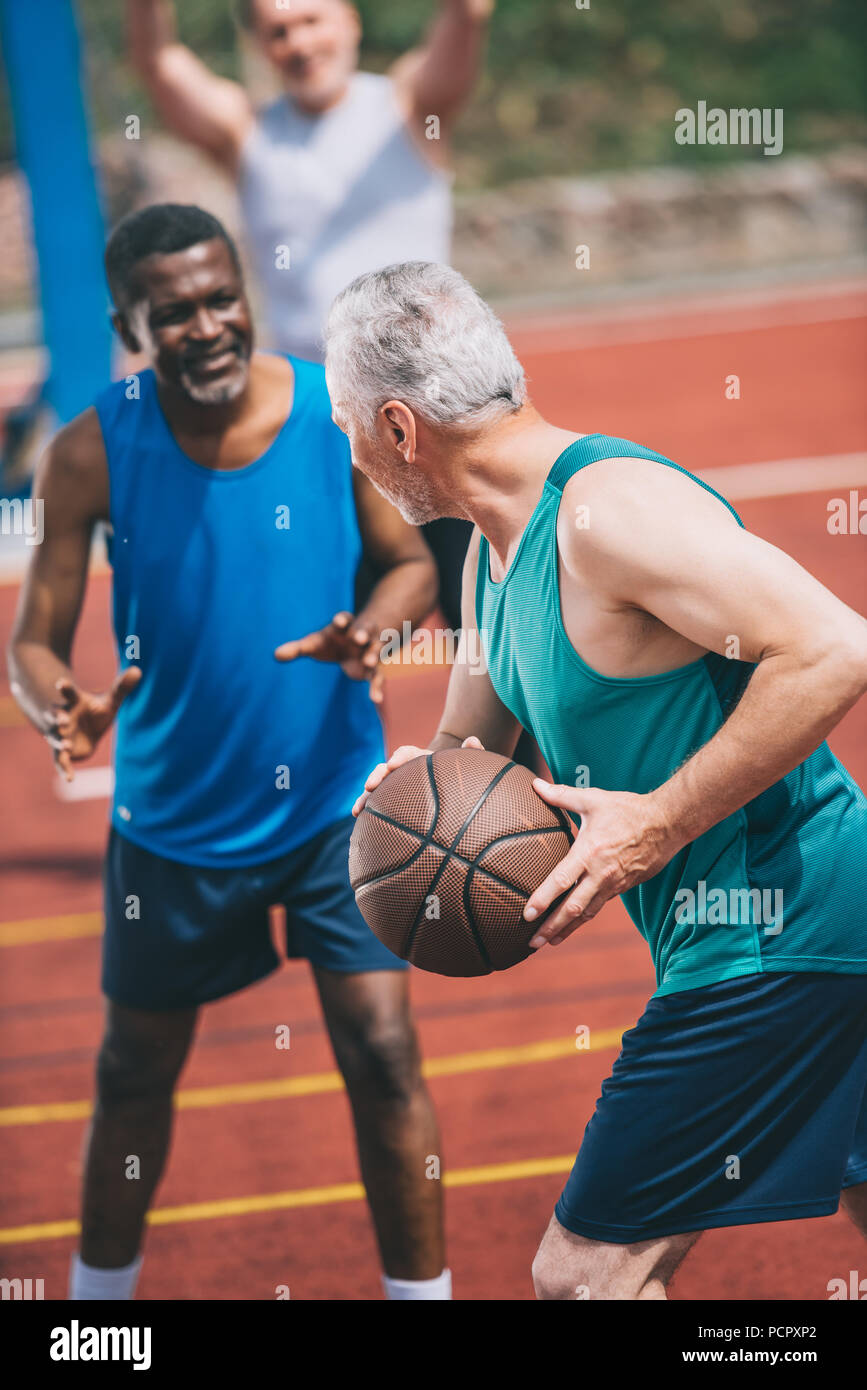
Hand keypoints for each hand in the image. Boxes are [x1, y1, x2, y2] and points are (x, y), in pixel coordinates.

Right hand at [45, 668, 141, 780]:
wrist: (85, 729)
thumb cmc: (96, 712)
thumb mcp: (110, 701)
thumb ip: (122, 688)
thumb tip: (139, 670)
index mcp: (74, 702)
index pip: (69, 693)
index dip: (65, 688)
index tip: (61, 683)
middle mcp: (63, 717)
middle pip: (56, 716)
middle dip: (58, 718)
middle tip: (63, 720)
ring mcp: (60, 735)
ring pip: (55, 738)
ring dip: (59, 741)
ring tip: (67, 744)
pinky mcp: (62, 752)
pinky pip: (61, 761)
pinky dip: (65, 769)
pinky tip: (71, 778)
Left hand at [275, 611, 385, 703]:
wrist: (353, 646)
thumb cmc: (329, 642)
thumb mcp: (313, 644)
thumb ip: (296, 648)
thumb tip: (275, 655)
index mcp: (344, 626)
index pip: (344, 618)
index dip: (342, 619)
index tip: (338, 621)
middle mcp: (360, 635)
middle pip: (365, 630)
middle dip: (363, 633)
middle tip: (359, 638)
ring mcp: (369, 650)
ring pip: (374, 650)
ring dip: (372, 655)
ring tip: (368, 663)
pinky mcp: (372, 668)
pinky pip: (376, 676)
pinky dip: (376, 687)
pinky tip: (375, 699)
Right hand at [352, 735, 484, 815]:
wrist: (453, 786)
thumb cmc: (460, 775)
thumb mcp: (467, 765)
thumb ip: (472, 753)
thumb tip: (473, 740)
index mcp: (421, 759)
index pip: (408, 754)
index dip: (400, 757)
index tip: (394, 765)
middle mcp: (405, 770)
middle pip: (387, 769)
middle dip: (378, 775)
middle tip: (371, 785)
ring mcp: (396, 785)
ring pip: (377, 787)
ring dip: (365, 795)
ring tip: (358, 809)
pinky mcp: (391, 799)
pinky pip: (376, 802)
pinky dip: (365, 806)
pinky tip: (357, 816)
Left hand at [523, 780, 681, 947]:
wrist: (667, 823)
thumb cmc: (628, 809)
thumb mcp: (593, 799)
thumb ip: (561, 795)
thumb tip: (535, 783)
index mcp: (589, 852)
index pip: (560, 881)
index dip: (542, 899)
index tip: (526, 915)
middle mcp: (601, 873)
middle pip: (572, 908)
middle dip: (551, 927)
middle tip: (533, 942)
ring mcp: (613, 884)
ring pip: (587, 913)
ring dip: (567, 929)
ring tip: (550, 942)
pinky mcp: (624, 887)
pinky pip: (600, 906)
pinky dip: (585, 917)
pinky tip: (574, 923)